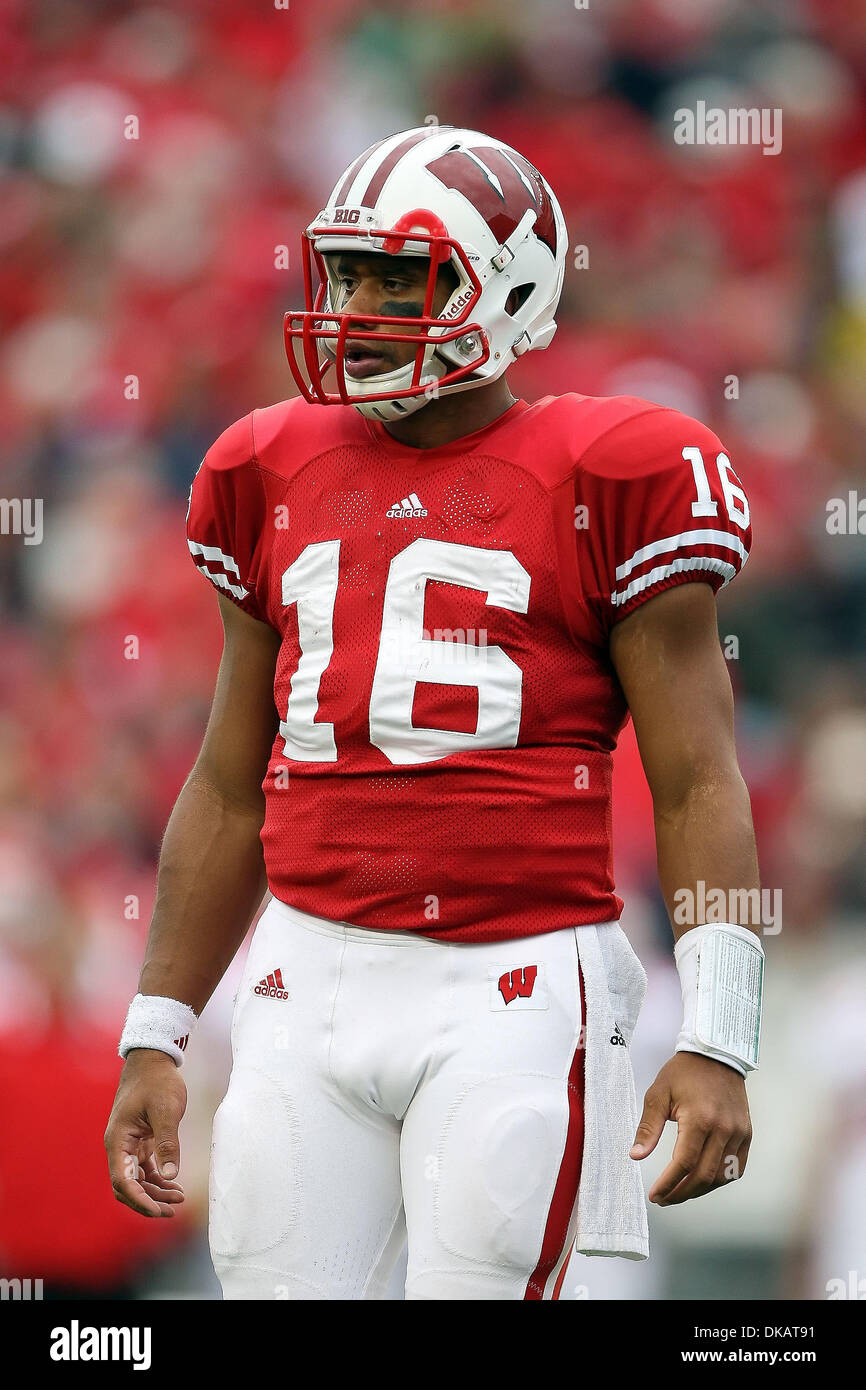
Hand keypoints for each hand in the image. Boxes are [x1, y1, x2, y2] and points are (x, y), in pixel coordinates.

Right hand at [104, 1049, 187, 1217]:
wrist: (153, 1060)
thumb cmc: (157, 1081)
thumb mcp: (166, 1110)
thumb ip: (168, 1143)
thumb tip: (171, 1176)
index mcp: (118, 1140)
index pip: (123, 1181)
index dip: (139, 1200)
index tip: (159, 1211)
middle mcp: (119, 1146)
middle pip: (127, 1186)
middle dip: (148, 1201)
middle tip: (172, 1210)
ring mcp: (128, 1145)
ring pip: (137, 1180)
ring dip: (155, 1192)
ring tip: (179, 1199)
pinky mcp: (140, 1141)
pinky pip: (145, 1169)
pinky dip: (158, 1179)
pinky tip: (175, 1185)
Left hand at [630, 1052, 751, 1204]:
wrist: (716, 1054)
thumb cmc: (683, 1073)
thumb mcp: (658, 1095)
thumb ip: (648, 1128)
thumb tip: (636, 1156)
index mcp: (699, 1119)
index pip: (683, 1163)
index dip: (668, 1184)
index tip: (655, 1195)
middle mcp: (723, 1129)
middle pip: (703, 1176)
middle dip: (681, 1193)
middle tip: (664, 1199)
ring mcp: (738, 1132)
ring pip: (721, 1176)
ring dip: (699, 1190)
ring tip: (679, 1192)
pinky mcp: (746, 1133)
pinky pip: (736, 1168)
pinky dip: (719, 1180)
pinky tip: (702, 1181)